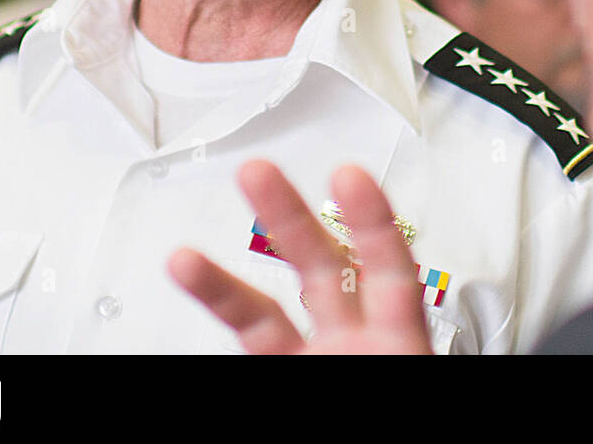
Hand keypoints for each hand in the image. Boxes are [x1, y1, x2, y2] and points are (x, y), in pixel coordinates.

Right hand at [168, 160, 432, 353]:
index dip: (370, 219)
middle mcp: (353, 347)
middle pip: (319, 269)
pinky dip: (216, 314)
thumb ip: (395, 349)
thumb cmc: (404, 427)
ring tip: (183, 258)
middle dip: (286, 217)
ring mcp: (314, 364)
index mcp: (399, 344)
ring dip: (223, 282)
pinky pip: (250, 343)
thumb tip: (387, 346)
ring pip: (264, 316)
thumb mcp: (409, 369)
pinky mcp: (282, 379)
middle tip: (259, 173)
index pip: (386, 268)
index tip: (350, 176)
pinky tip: (189, 299)